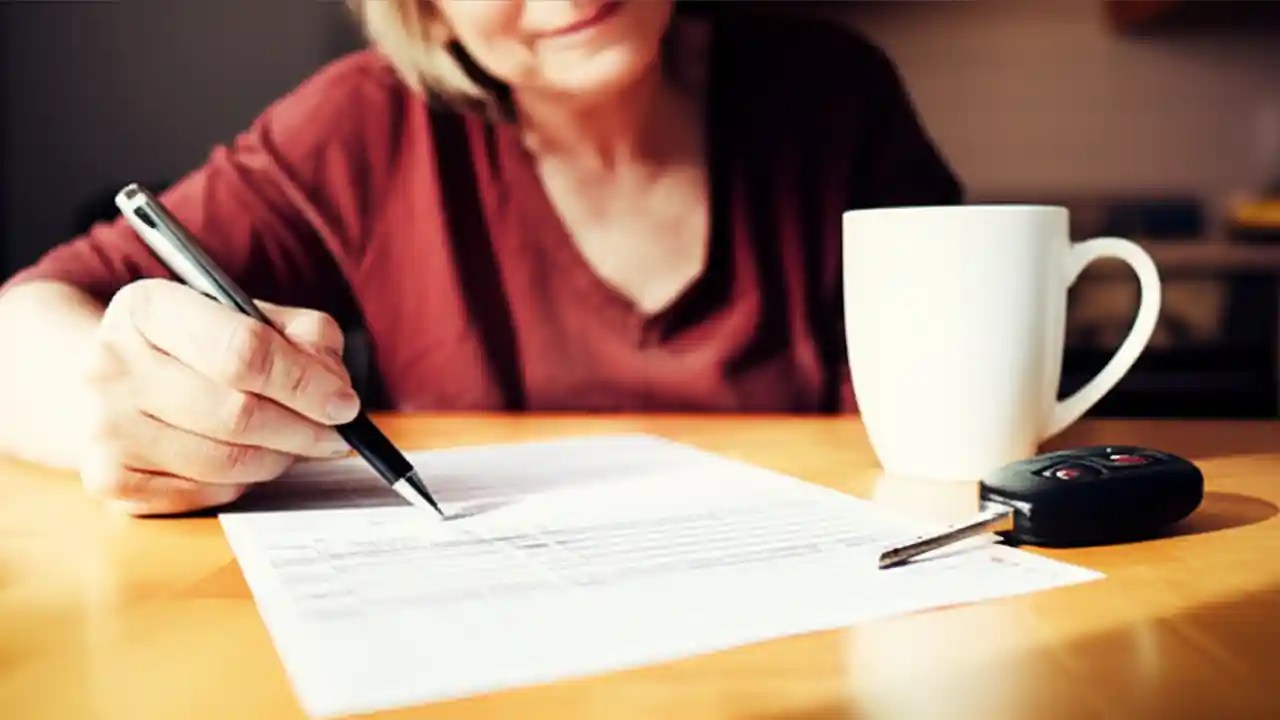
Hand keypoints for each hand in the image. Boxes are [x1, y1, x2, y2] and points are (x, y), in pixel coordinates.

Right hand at [82, 279, 360, 514]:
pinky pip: (204, 493)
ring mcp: (104, 426)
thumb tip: (335, 388)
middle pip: (236, 414)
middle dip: (302, 429)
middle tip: (333, 434)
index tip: (344, 403)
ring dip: (278, 459)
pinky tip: (251, 460)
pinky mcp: (108, 478)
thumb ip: (306, 336)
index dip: (305, 384)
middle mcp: (112, 365)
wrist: (106, 382)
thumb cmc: (196, 346)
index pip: (243, 351)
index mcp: (148, 307)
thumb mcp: (251, 315)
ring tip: (296, 444)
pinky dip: (243, 482)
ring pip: (224, 462)